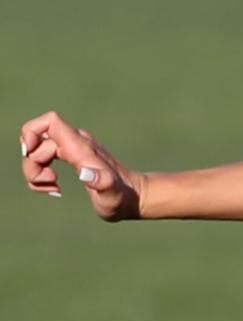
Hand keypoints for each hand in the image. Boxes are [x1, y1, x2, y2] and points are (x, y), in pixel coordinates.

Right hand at [20, 111, 147, 221]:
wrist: (134, 198)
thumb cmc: (121, 199)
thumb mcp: (111, 196)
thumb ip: (102, 183)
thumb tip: (85, 173)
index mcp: (81, 148)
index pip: (50, 122)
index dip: (32, 131)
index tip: (30, 154)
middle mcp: (76, 143)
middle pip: (37, 140)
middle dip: (33, 163)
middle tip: (51, 182)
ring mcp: (73, 149)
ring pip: (37, 151)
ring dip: (35, 171)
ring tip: (53, 187)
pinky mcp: (72, 157)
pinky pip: (43, 158)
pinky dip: (40, 175)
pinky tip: (55, 188)